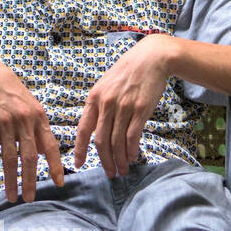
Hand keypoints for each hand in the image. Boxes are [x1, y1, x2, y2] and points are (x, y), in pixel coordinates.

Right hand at [0, 51, 64, 201]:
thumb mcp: (29, 104)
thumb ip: (37, 128)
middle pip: (29, 157)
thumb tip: (43, 153)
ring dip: (11, 180)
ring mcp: (4, 123)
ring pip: (9, 158)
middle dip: (30, 181)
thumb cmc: (9, 91)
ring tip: (12, 197)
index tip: (59, 183)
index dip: (55, 166)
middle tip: (30, 198)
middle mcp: (23, 120)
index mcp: (38, 116)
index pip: (50, 145)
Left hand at [74, 34, 172, 175]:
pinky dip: (131, 150)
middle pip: (101, 141)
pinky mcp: (141, 109)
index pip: (83, 129)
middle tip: (110, 173)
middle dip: (105, 161)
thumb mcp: (106, 84)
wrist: (152, 57)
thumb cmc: (128, 72)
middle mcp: (106, 103)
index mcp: (94, 98)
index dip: (80, 150)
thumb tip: (96, 130)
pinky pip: (133, 136)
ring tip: (123, 169)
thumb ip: (99, 105)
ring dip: (120, 160)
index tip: (79, 165)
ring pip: (117, 142)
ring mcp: (124, 107)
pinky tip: (132, 157)